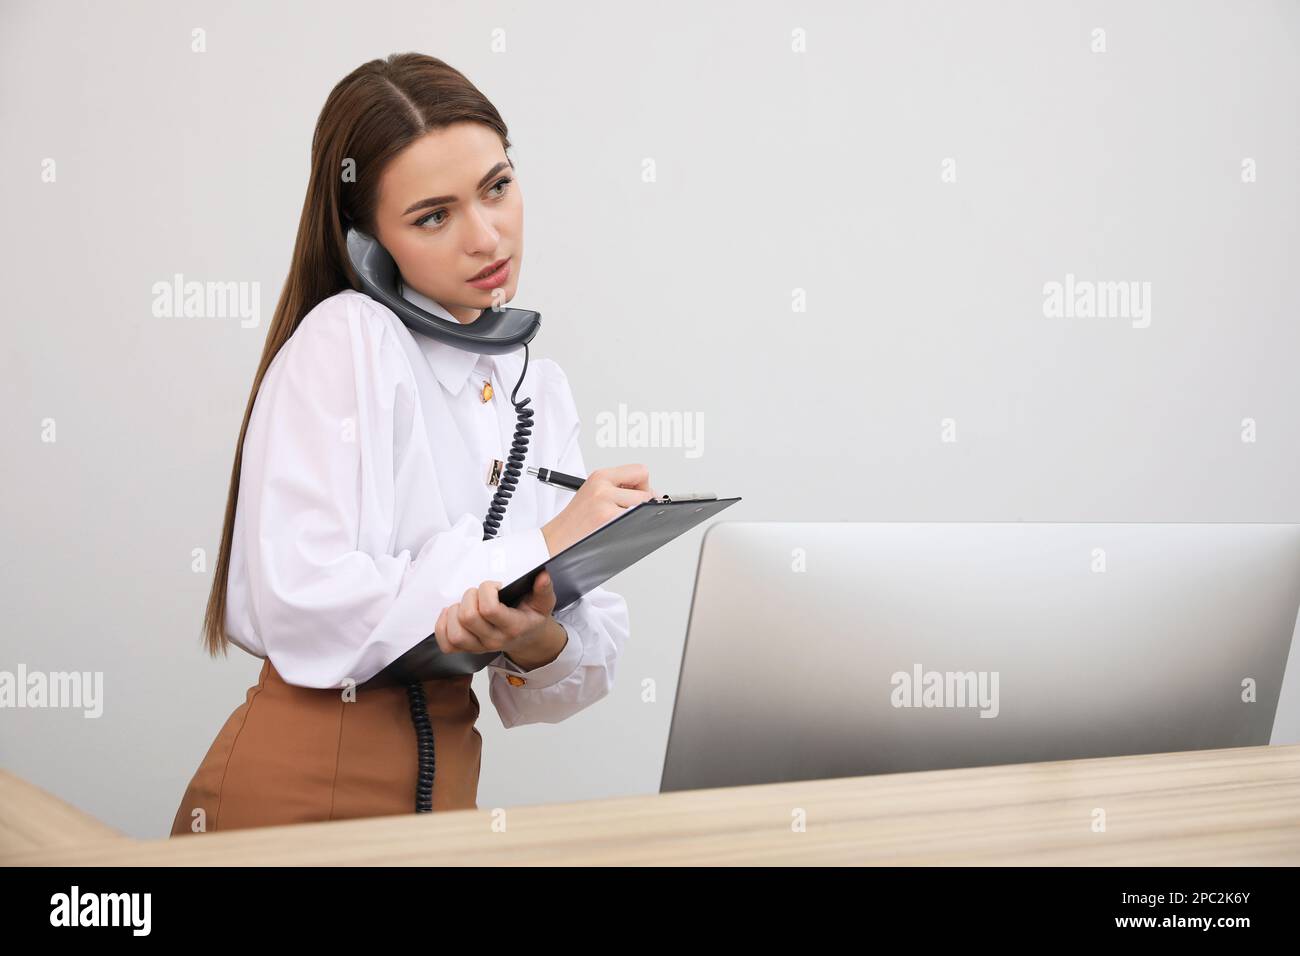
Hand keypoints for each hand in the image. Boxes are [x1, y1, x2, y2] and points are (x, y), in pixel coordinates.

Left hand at [434, 570, 564, 667]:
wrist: (528, 639)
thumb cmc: (531, 617)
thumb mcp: (543, 603)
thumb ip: (543, 589)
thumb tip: (542, 576)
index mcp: (513, 627)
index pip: (489, 609)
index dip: (487, 590)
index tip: (495, 586)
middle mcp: (494, 640)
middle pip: (468, 618)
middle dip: (470, 596)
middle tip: (480, 593)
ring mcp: (479, 647)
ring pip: (455, 633)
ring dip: (454, 612)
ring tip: (467, 604)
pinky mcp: (467, 649)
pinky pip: (446, 644)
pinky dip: (443, 627)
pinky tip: (452, 615)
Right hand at [541, 463, 656, 554]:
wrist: (555, 539)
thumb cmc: (575, 520)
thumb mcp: (593, 493)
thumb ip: (619, 488)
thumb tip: (652, 494)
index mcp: (600, 476)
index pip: (640, 471)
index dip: (644, 485)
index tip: (638, 495)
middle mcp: (602, 486)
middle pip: (646, 491)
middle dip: (644, 503)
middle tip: (629, 511)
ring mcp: (605, 502)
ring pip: (643, 507)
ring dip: (637, 516)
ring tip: (619, 520)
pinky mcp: (606, 517)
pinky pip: (635, 521)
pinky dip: (632, 527)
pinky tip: (617, 529)